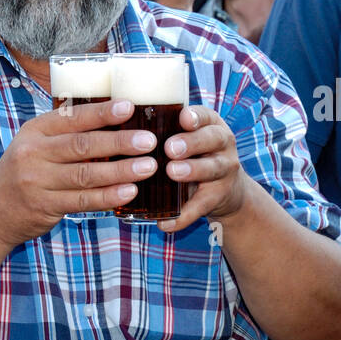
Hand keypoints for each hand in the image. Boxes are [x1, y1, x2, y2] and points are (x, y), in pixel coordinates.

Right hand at [0, 99, 157, 247]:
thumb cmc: (26, 171)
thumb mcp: (36, 145)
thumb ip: (67, 134)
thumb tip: (117, 119)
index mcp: (35, 131)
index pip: (72, 117)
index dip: (101, 112)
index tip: (129, 106)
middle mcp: (34, 153)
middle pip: (82, 145)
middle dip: (119, 142)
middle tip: (148, 141)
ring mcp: (37, 181)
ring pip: (85, 174)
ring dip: (121, 171)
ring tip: (148, 167)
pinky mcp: (44, 206)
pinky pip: (82, 200)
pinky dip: (108, 196)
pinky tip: (129, 192)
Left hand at [156, 106, 249, 231]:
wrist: (226, 189)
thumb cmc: (195, 154)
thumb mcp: (188, 137)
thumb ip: (164, 130)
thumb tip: (114, 123)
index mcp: (211, 126)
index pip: (207, 115)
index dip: (196, 116)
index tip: (183, 118)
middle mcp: (222, 145)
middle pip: (212, 139)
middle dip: (192, 143)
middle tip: (170, 148)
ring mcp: (224, 170)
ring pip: (211, 169)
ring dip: (192, 170)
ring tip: (172, 173)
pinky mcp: (218, 197)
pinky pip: (201, 206)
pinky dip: (183, 216)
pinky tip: (165, 223)